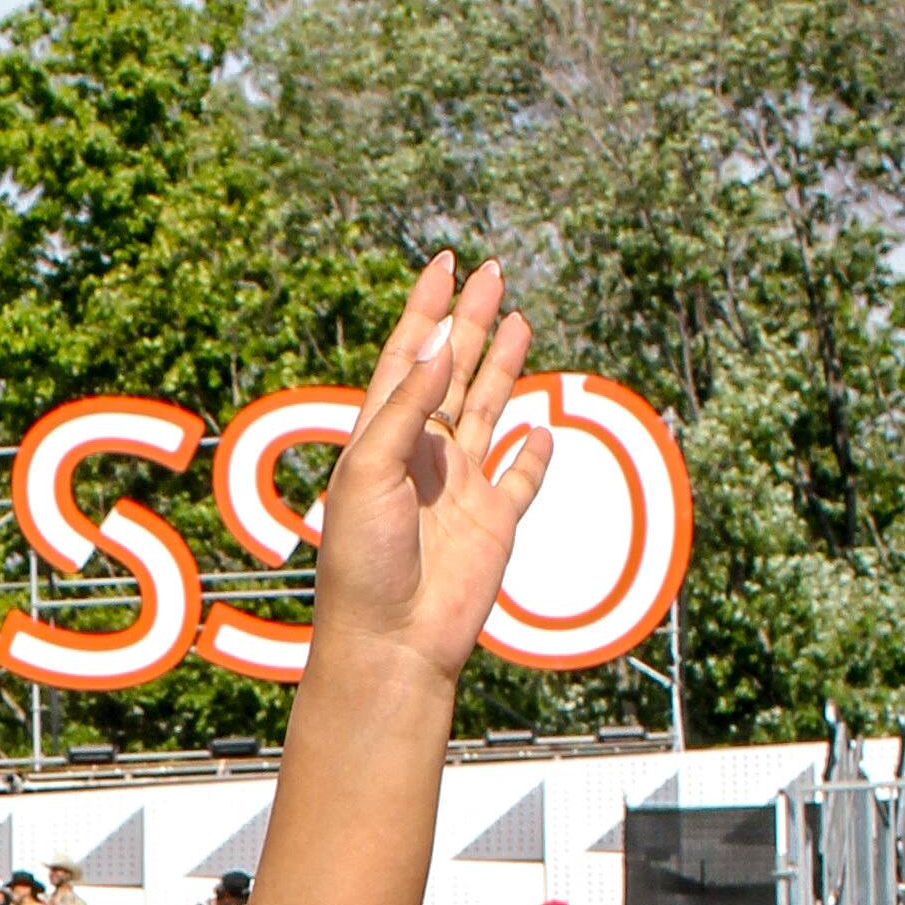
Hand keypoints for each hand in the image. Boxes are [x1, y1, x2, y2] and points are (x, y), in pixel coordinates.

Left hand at [308, 253, 547, 694]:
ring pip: (486, 412)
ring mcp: (460, 490)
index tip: (445, 264)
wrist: (391, 640)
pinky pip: (519, 479)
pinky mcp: (494, 524)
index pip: (409, 359)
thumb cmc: (363, 562)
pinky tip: (541, 426)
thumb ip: (405, 407)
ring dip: (503, 368)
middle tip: (494, 273)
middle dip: (471, 322)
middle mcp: (422, 458)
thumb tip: (441, 344)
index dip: (426, 310)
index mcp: (383, 440)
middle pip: (452, 373)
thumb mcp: (369, 472)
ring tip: (519, 321)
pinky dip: (532, 454)